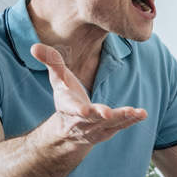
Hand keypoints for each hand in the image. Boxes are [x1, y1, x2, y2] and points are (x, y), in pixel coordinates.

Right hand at [31, 43, 146, 146]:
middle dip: (100, 115)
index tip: (83, 110)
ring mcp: (97, 127)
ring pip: (110, 123)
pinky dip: (132, 120)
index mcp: (68, 107)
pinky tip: (142, 114)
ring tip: (134, 112)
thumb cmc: (67, 98)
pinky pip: (122, 125)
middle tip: (107, 113)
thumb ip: (51, 62)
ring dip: (122, 117)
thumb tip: (34, 46)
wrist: (70, 130)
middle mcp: (83, 120)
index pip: (72, 108)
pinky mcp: (110, 130)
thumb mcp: (57, 80)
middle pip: (92, 118)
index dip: (78, 110)